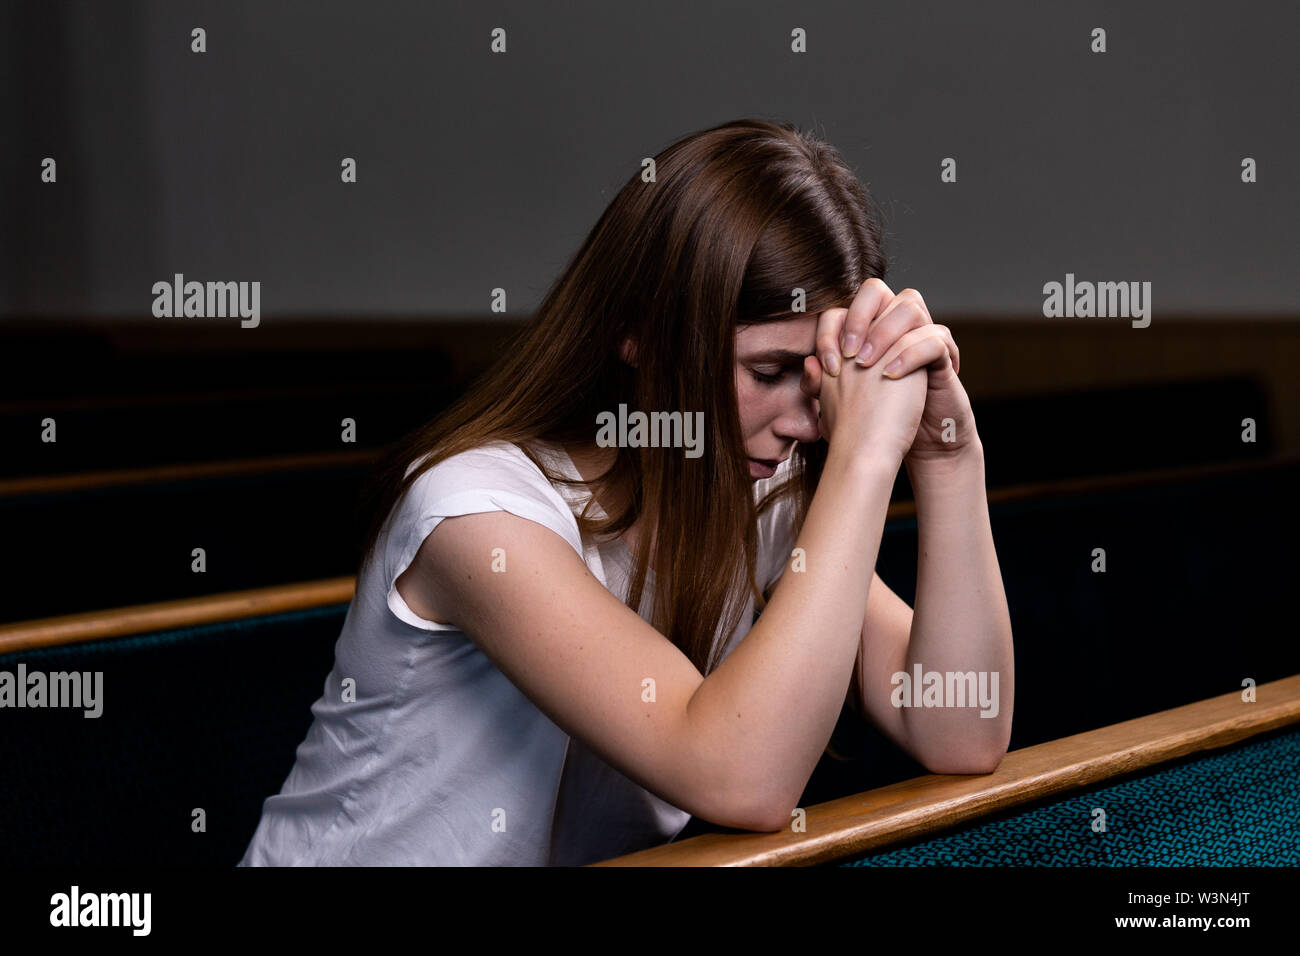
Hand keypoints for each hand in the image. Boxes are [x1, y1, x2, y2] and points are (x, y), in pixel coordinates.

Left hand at [808, 279, 976, 466]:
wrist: (919, 441)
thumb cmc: (881, 419)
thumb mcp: (844, 405)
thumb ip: (822, 385)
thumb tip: (808, 365)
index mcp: (867, 331)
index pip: (844, 306)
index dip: (831, 329)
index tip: (828, 365)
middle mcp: (894, 326)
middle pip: (876, 291)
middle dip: (858, 317)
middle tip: (850, 355)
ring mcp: (922, 336)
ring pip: (909, 306)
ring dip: (884, 333)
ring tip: (869, 365)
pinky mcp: (945, 357)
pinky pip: (935, 339)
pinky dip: (911, 354)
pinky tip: (891, 376)